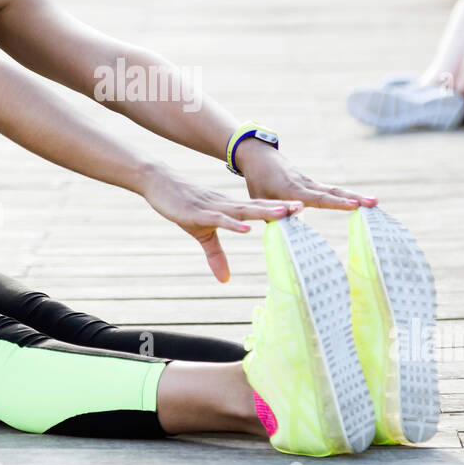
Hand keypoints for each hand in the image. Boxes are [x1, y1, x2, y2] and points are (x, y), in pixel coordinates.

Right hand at [140, 167, 301, 282]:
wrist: (160, 184)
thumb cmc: (182, 207)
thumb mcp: (201, 234)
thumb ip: (216, 255)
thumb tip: (225, 280)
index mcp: (230, 208)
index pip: (258, 208)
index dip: (278, 209)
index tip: (300, 211)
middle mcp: (227, 206)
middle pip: (257, 206)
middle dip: (279, 207)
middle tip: (303, 206)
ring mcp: (214, 208)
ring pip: (243, 210)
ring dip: (263, 212)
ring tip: (283, 213)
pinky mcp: (199, 213)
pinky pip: (220, 219)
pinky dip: (233, 224)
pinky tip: (246, 229)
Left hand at [236, 138, 377, 210]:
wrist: (259, 157)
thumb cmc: (258, 181)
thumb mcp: (260, 200)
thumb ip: (274, 216)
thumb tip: (286, 236)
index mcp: (293, 190)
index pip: (318, 199)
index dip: (336, 203)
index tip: (354, 205)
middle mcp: (306, 185)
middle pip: (334, 192)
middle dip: (355, 198)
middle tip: (374, 203)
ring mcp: (311, 184)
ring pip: (336, 190)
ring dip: (355, 197)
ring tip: (374, 203)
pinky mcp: (312, 184)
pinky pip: (331, 191)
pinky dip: (346, 196)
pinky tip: (360, 202)